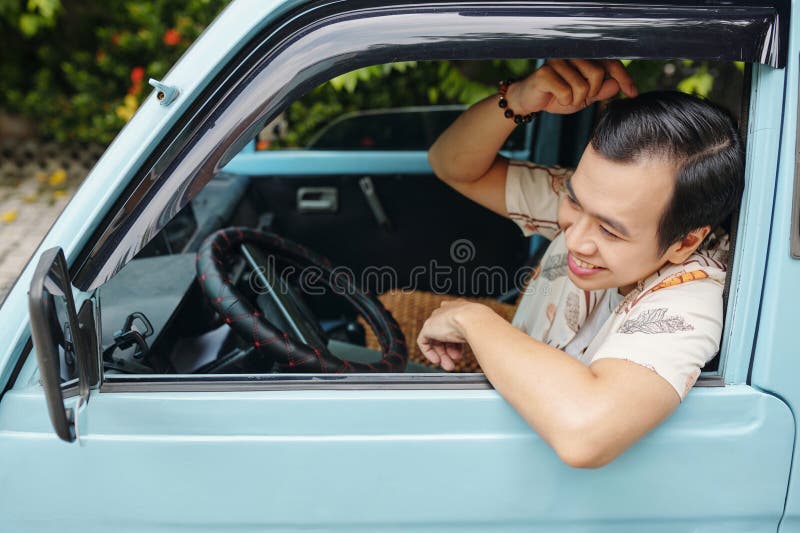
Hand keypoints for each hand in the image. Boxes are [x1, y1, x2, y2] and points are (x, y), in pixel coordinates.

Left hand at [417, 299, 484, 370]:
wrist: (472, 318)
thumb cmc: (481, 323)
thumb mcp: (480, 329)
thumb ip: (477, 335)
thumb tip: (484, 346)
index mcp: (461, 308)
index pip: (456, 326)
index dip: (458, 342)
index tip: (460, 353)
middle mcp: (448, 312)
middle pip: (445, 334)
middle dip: (450, 351)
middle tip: (455, 362)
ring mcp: (437, 318)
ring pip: (436, 340)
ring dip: (443, 355)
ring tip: (449, 365)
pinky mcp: (428, 326)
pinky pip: (424, 342)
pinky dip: (430, 353)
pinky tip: (437, 361)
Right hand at [507, 59, 637, 115]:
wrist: (530, 102)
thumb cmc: (557, 96)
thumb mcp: (584, 97)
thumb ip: (601, 90)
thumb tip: (618, 85)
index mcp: (584, 57)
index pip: (610, 62)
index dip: (623, 77)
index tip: (633, 94)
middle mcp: (572, 54)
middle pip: (597, 74)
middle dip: (591, 94)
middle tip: (578, 98)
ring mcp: (558, 61)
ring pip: (582, 86)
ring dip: (575, 100)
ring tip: (564, 98)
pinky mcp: (545, 72)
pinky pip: (566, 92)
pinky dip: (564, 102)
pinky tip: (555, 99)